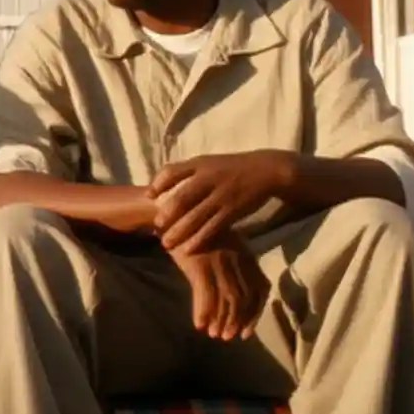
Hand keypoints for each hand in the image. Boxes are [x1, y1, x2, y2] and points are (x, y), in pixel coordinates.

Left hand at [148, 150, 296, 253]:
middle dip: (166, 215)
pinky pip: (213, 227)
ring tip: (166, 244)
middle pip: (182, 199)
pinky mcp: (233, 210)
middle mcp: (208, 179)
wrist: (265, 171)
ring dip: (179, 232)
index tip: (147, 196)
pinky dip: (199, 239)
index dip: (158, 183)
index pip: (172, 171)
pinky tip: (189, 249)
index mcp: (200, 164)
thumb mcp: (208, 163)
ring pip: (196, 217)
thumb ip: (187, 172)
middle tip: (155, 227)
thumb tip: (158, 186)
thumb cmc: (230, 169)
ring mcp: (221, 195)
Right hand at [170, 231, 269, 340]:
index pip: (260, 289)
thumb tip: (236, 299)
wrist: (173, 212)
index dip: (255, 314)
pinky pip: (206, 295)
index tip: (246, 332)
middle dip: (238, 321)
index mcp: (246, 255)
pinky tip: (199, 324)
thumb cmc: (196, 232)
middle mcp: (237, 259)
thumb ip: (233, 268)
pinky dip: (204, 312)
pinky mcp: (200, 264)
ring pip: (229, 299)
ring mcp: (219, 262)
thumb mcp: (222, 247)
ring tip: (214, 334)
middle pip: (246, 297)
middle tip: (227, 337)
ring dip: (222, 321)